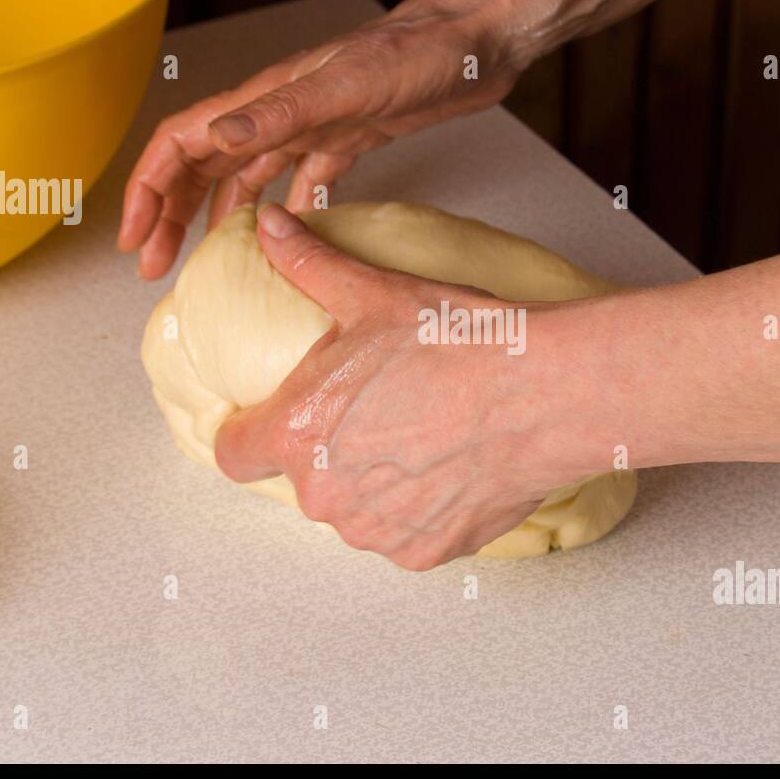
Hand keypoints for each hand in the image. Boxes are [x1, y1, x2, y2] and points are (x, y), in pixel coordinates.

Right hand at [117, 0, 524, 279]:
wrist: (475, 43)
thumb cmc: (415, 53)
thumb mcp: (343, 85)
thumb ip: (279, 112)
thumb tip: (216, 136)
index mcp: (263, 100)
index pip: (181, 143)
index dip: (149, 190)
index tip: (134, 238)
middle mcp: (277, 115)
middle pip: (203, 166)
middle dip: (171, 215)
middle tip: (157, 265)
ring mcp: (311, 129)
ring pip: (245, 178)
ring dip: (217, 218)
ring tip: (206, 262)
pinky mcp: (347, 142)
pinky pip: (300, 184)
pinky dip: (284, 215)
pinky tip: (283, 243)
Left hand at [213, 204, 565, 570]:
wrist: (546, 393)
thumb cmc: (458, 343)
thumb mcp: (373, 294)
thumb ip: (308, 265)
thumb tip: (267, 225)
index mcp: (297, 432)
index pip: (233, 453)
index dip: (249, 433)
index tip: (271, 419)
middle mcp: (325, 494)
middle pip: (306, 479)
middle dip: (332, 451)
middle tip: (381, 411)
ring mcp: (376, 531)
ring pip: (356, 511)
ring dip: (376, 484)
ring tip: (422, 437)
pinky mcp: (425, 552)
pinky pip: (405, 534)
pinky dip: (421, 510)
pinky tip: (452, 469)